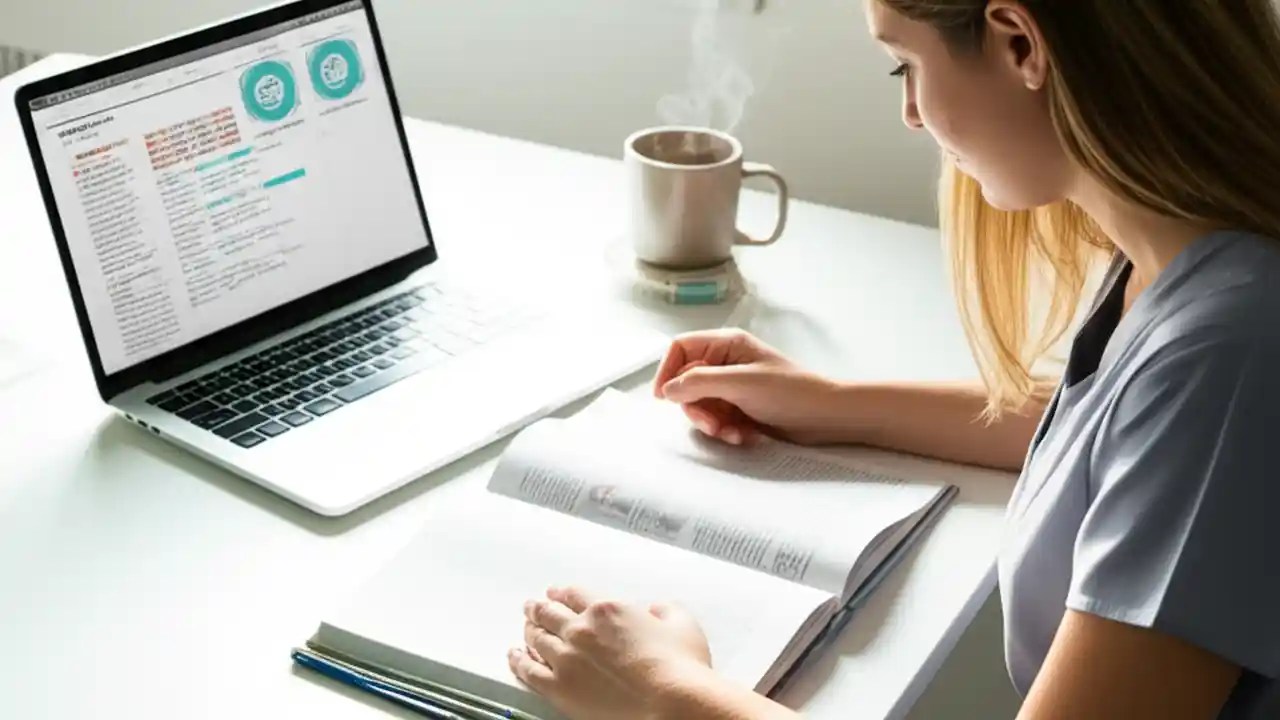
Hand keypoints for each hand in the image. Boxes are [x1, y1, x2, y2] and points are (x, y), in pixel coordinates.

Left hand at [509, 586, 713, 719]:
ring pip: (536, 638)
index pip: (573, 594)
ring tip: (525, 627)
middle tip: (533, 606)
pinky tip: (514, 657)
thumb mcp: (682, 624)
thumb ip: (664, 610)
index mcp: (607, 610)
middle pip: (550, 613)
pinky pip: (528, 671)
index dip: (561, 592)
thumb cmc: (679, 670)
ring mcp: (566, 660)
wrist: (670, 706)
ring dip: (529, 629)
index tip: (556, 593)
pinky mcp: (559, 689)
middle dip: (539, 608)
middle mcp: (581, 630)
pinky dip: (518, 660)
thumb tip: (656, 610)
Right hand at [653, 329, 839, 444]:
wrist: (826, 417)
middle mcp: (726, 362)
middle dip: (696, 407)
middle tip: (712, 425)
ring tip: (732, 434)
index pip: (681, 349)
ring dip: (712, 423)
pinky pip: (718, 419)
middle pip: (687, 382)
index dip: (668, 371)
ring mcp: (734, 386)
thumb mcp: (740, 383)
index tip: (664, 398)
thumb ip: (699, 383)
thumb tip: (666, 390)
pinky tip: (744, 437)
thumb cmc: (788, 392)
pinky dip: (726, 430)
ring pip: (701, 405)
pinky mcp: (741, 408)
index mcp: (726, 344)